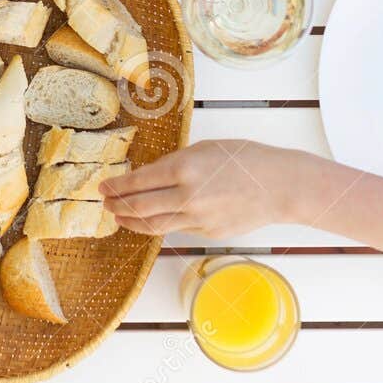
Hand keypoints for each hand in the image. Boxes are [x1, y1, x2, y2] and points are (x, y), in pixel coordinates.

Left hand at [101, 140, 303, 236]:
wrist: (279, 186)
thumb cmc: (245, 158)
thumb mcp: (205, 149)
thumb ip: (176, 163)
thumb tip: (150, 175)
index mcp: (184, 167)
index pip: (139, 181)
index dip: (117, 185)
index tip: (103, 186)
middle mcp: (187, 195)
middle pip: (140, 207)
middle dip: (117, 206)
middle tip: (105, 203)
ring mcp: (197, 219)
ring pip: (154, 225)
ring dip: (131, 222)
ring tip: (118, 217)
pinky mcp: (207, 234)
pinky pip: (177, 228)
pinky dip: (159, 224)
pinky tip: (151, 220)